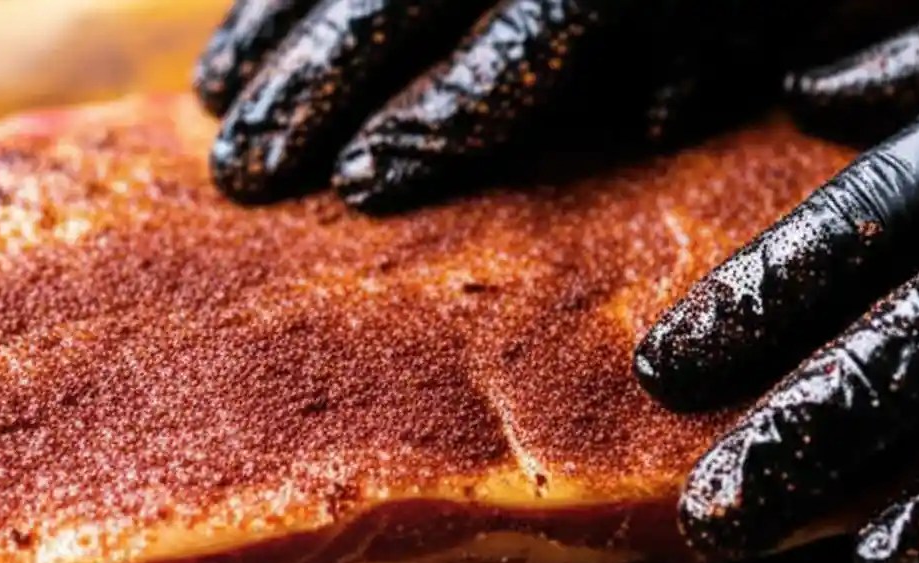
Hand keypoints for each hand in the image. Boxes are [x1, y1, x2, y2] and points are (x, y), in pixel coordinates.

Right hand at [193, 0, 918, 209]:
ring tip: (218, 109)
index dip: (427, 128)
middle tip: (244, 176)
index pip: (501, 64)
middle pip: (392, 7)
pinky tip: (236, 28)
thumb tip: (643, 124)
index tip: (360, 187)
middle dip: (313, 94)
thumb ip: (700, 55)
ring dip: (273, 30)